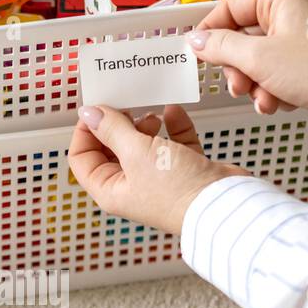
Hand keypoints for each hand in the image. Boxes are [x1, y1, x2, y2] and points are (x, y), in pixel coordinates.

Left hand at [69, 104, 247, 235]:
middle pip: (111, 148)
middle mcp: (132, 186)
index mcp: (110, 190)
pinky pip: (172, 142)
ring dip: (145, 124)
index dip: (85, 131)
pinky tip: (174, 113)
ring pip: (142, 143)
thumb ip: (112, 129)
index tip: (95, 108)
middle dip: (116, 124)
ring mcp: (158, 178)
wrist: (225, 203)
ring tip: (151, 116)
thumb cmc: (179, 191)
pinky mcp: (184, 169)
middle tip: (124, 104)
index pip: (82, 159)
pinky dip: (173, 126)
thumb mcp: (136, 152)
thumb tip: (89, 113)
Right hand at [190, 0, 307, 130]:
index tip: (197, 52)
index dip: (211, 31)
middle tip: (239, 85)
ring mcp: (302, 38)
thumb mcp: (258, 58)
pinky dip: (274, 91)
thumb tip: (196, 40)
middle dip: (238, 68)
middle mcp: (292, 12)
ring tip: (265, 99)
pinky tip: (281, 102)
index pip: (231, 7)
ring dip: (256, 85)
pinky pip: (277, 73)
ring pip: (258, 60)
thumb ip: (222, 47)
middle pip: (243, 38)